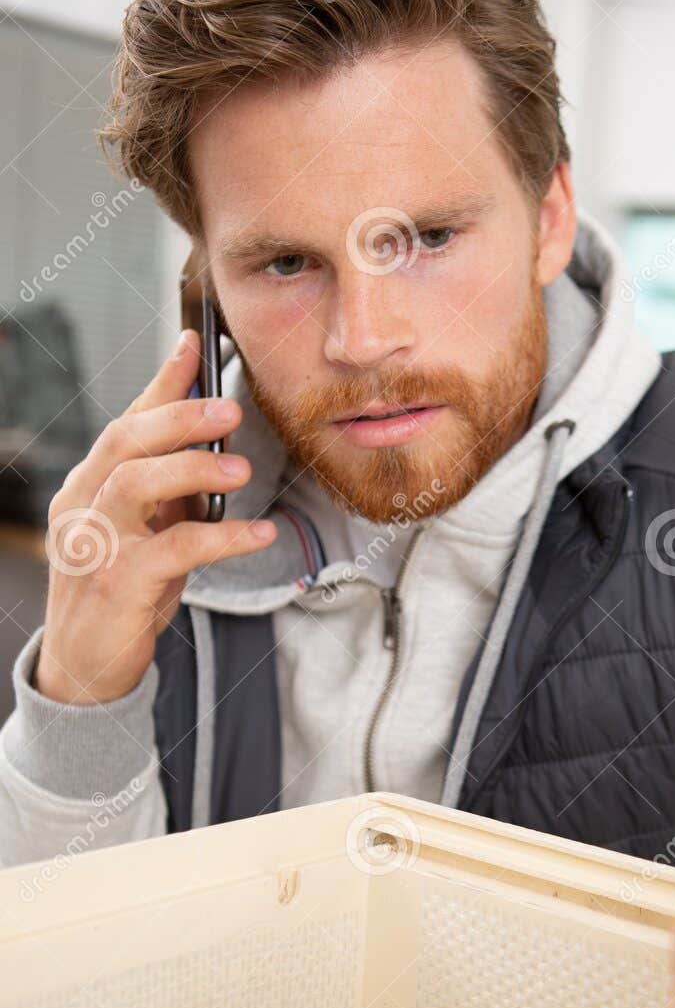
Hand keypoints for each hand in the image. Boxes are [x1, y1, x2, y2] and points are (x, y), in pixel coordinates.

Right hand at [35, 330, 275, 704]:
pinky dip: (222, 537)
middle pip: (125, 441)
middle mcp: (83, 506)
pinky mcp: (118, 584)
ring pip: (137, 484)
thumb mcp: (147, 529)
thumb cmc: (122, 591)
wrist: (86, 664)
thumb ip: (170, 489)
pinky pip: (174, 548)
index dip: (162, 382)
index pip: (126, 421)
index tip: (194, 344)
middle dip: (180, 417)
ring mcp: (95, 544)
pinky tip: (258, 532)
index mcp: (89, 485)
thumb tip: (216, 441)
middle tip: (229, 408)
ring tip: (241, 468)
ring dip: (193, 468)